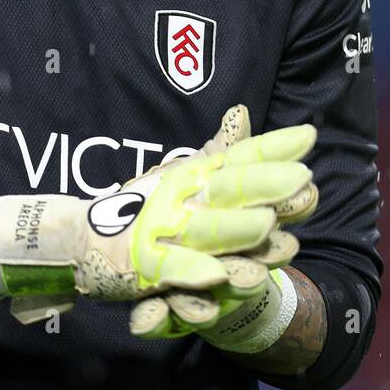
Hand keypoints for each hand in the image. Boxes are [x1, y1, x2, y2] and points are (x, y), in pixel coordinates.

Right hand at [0, 105, 315, 322]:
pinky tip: (214, 278)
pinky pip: (169, 273)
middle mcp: (180, 197)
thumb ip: (219, 152)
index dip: (274, 148)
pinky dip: (189, 274)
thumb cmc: (144, 207)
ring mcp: (160, 231)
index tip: (310, 136)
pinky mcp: (142, 267)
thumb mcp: (184, 178)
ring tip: (268, 226)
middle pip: (227, 190)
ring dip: (235, 230)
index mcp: (193, 174)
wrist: (80, 238)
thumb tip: (242, 112)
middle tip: (304, 178)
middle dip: (264, 185)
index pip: (239, 158)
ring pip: (204, 231)